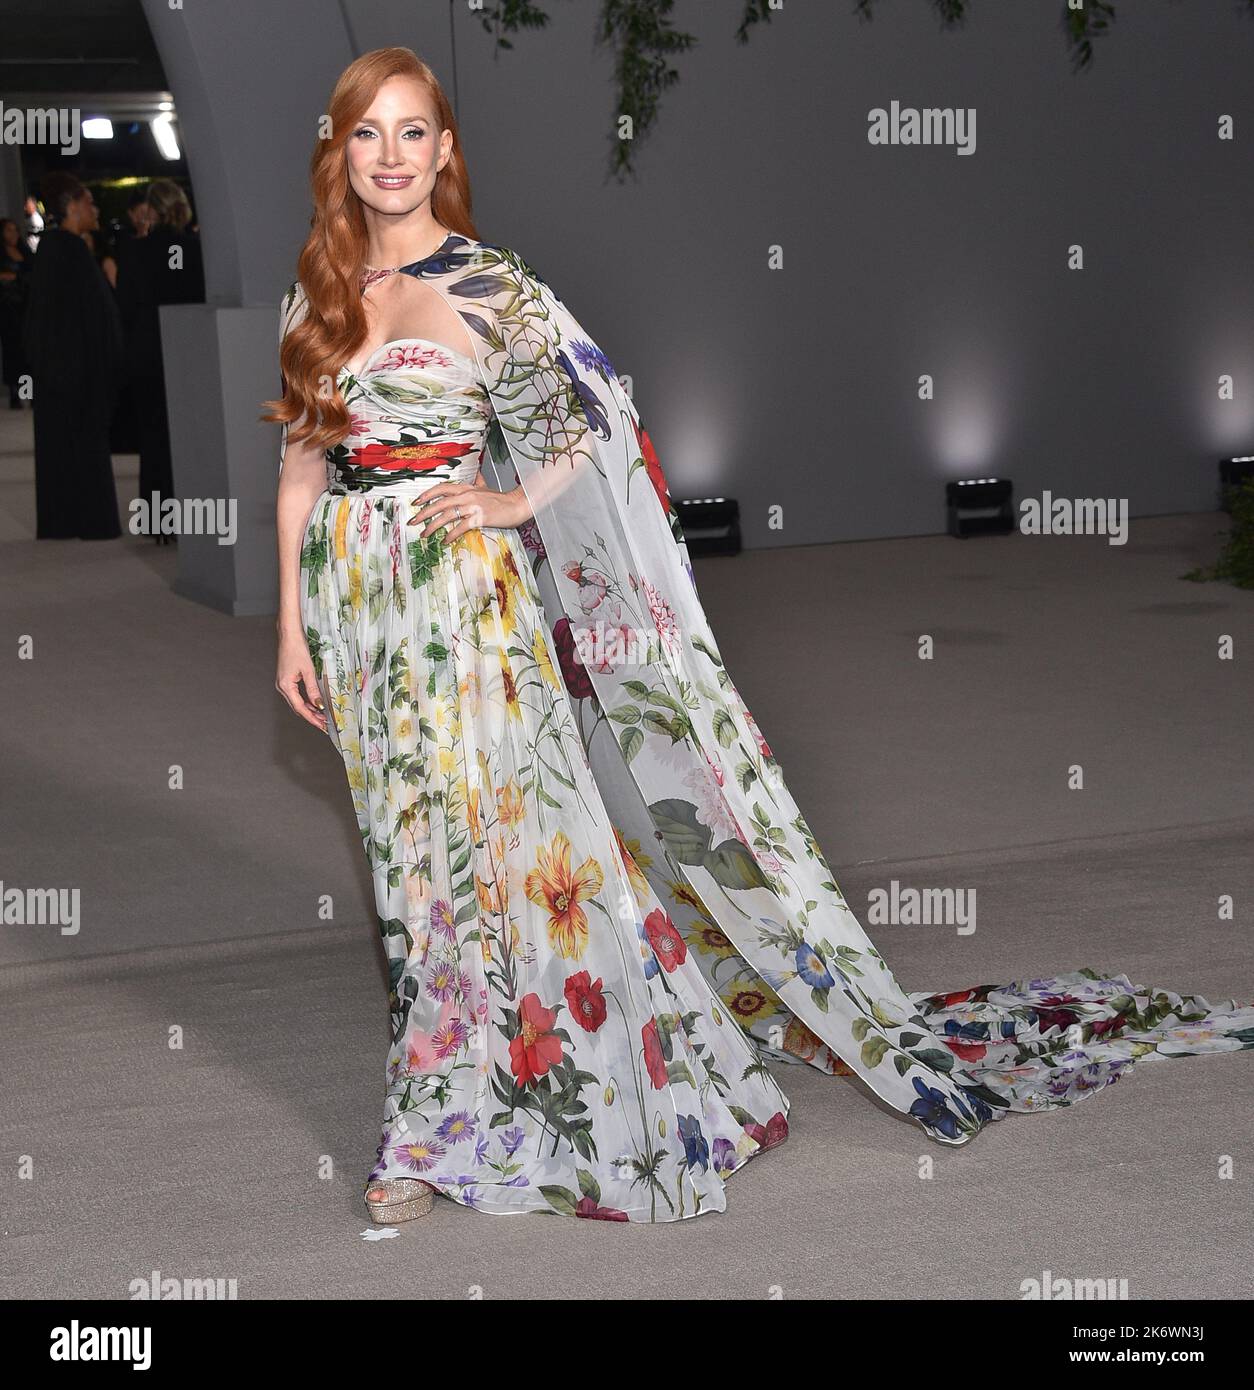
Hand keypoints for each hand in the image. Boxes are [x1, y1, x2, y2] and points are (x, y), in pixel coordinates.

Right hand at [276, 627, 326, 731]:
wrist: (289, 635)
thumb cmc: (296, 649)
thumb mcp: (308, 670)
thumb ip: (314, 689)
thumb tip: (319, 705)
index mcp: (285, 686)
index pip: (300, 708)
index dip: (312, 718)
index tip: (322, 726)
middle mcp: (282, 687)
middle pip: (298, 708)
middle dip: (312, 716)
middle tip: (325, 724)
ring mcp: (283, 684)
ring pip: (297, 703)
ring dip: (309, 710)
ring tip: (322, 716)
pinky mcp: (286, 680)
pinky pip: (296, 695)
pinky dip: (306, 701)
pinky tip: (315, 704)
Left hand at [408, 473, 531, 541]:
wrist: (517, 505)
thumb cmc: (502, 499)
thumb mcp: (486, 487)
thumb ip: (478, 481)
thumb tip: (476, 474)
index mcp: (466, 488)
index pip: (441, 488)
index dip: (427, 495)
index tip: (416, 502)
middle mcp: (467, 495)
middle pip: (439, 503)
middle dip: (424, 513)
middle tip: (413, 521)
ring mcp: (473, 506)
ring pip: (447, 515)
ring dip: (433, 526)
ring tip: (425, 534)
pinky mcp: (479, 518)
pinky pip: (460, 527)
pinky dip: (451, 535)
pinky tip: (445, 541)